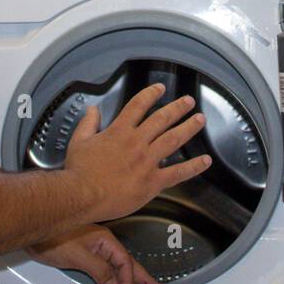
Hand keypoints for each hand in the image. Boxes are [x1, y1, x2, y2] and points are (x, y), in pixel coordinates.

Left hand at [28, 224, 161, 283]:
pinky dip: (114, 272)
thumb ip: (98, 270)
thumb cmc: (52, 238)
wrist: (34, 225)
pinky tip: (116, 278)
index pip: (124, 263)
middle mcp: (102, 242)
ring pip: (117, 262)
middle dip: (141, 275)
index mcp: (105, 240)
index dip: (128, 281)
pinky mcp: (84, 250)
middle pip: (126, 261)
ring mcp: (94, 245)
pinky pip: (106, 262)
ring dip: (129, 275)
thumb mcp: (77, 256)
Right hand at [63, 82, 209, 221]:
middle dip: (178, 108)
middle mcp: (136, 142)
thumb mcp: (79, 141)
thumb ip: (88, 124)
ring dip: (189, 128)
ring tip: (200, 120)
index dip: (150, 94)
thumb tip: (93, 110)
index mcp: (119, 132)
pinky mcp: (152, 181)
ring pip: (173, 139)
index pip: (138, 105)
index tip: (160, 89)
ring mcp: (146, 161)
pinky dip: (194, 166)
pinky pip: (178, 172)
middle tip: (189, 101)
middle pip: (162, 119)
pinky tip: (205, 160)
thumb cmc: (78, 171)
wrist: (81, 194)